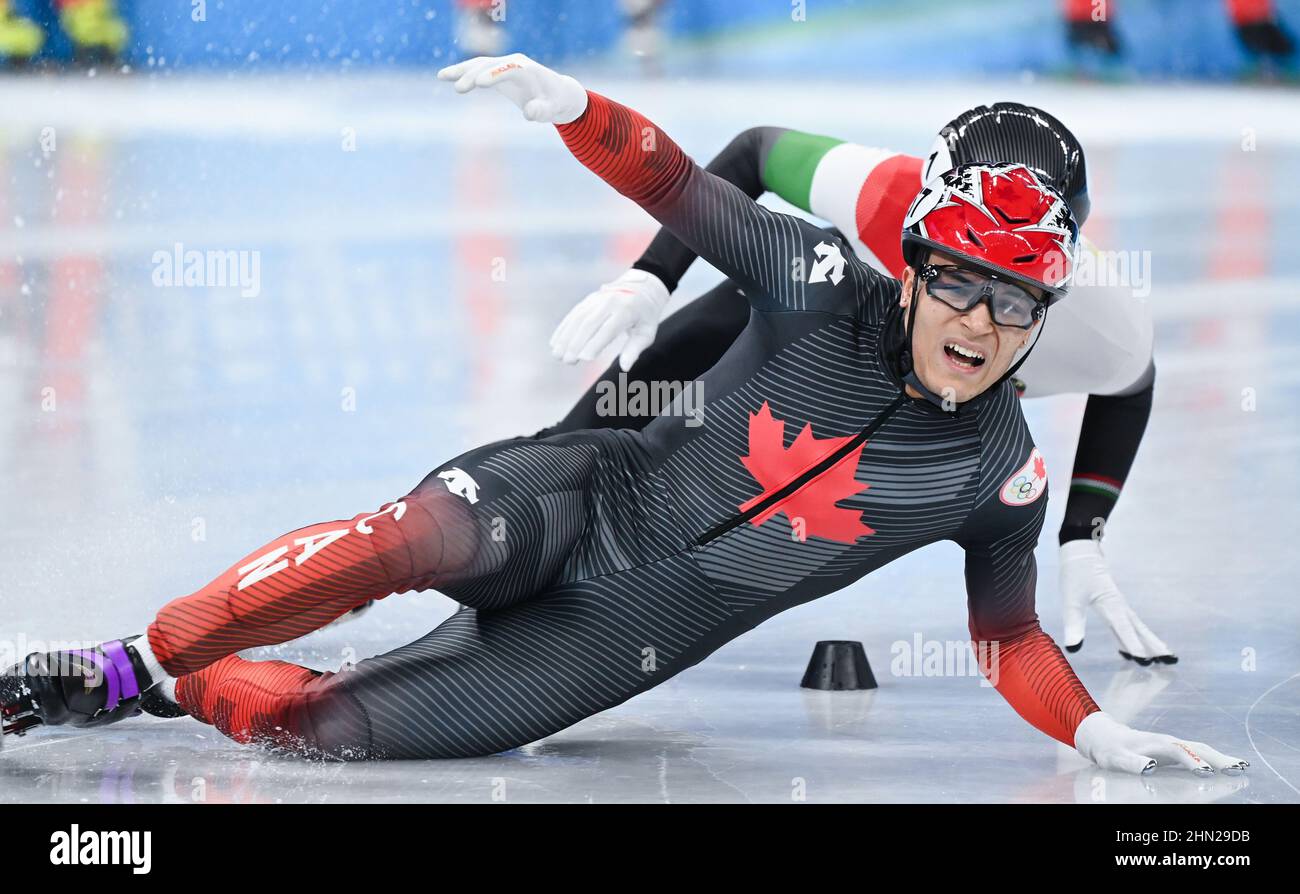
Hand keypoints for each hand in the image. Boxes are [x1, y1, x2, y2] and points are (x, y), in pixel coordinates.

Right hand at [437, 53, 587, 124]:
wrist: (556, 93)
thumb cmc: (554, 103)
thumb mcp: (552, 109)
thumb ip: (542, 111)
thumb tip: (530, 114)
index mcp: (527, 69)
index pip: (508, 69)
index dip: (494, 75)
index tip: (479, 84)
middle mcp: (513, 62)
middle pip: (490, 65)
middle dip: (474, 75)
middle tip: (459, 89)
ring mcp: (503, 65)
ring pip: (479, 64)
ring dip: (461, 70)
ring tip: (442, 76)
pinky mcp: (496, 71)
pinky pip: (476, 69)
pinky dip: (461, 72)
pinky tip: (444, 76)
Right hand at [550, 269, 669, 369]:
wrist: (643, 288)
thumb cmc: (645, 316)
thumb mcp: (647, 332)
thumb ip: (635, 349)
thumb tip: (625, 367)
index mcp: (626, 311)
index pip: (608, 329)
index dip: (595, 344)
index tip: (584, 359)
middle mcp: (609, 302)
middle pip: (589, 323)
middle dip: (576, 343)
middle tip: (567, 361)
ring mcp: (597, 299)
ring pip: (578, 318)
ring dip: (566, 337)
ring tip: (557, 355)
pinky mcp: (589, 300)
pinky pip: (574, 314)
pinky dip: (563, 328)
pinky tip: (555, 342)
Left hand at [1060, 539, 1174, 663]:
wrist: (1081, 549)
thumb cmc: (1076, 572)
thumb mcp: (1071, 599)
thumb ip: (1073, 623)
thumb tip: (1073, 648)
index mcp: (1112, 606)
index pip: (1126, 631)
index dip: (1135, 647)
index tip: (1147, 663)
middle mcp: (1120, 606)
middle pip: (1140, 630)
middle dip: (1155, 646)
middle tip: (1171, 661)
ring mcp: (1118, 604)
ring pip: (1137, 627)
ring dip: (1148, 641)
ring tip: (1163, 656)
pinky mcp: (1113, 602)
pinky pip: (1127, 623)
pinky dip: (1132, 635)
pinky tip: (1128, 646)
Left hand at [1074, 711, 1247, 774]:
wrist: (1107, 736)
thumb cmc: (1111, 749)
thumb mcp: (1115, 757)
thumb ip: (1131, 762)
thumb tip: (1151, 767)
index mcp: (1157, 744)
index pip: (1179, 752)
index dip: (1193, 761)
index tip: (1207, 773)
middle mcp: (1169, 742)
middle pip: (1198, 748)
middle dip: (1218, 758)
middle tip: (1238, 770)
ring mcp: (1174, 745)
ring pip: (1201, 749)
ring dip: (1221, 758)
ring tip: (1242, 768)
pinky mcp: (1176, 751)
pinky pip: (1199, 753)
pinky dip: (1214, 759)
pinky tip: (1227, 766)